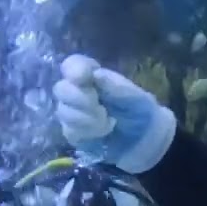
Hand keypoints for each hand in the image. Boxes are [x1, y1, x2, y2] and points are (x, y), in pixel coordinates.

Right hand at [52, 55, 176, 172]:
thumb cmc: (141, 112)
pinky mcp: (73, 134)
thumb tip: (95, 75)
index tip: (83, 78)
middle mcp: (78, 92)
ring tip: (107, 123)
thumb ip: (115, 86)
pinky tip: (102, 132)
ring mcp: (72, 113)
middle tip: (101, 108)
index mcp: (93, 76)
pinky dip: (87, 132)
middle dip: (80, 99)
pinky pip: (69, 130)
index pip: (72, 65)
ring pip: (63, 112)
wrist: (145, 140)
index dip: (74, 69)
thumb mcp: (135, 96)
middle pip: (61, 89)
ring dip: (86, 118)